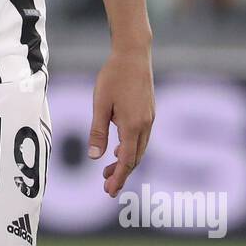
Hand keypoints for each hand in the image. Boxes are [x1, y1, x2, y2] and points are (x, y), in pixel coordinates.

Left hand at [88, 48, 154, 197]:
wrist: (134, 54)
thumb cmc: (114, 76)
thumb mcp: (100, 104)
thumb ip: (98, 131)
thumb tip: (95, 157)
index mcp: (133, 125)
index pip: (127, 160)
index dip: (118, 177)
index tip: (109, 191)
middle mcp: (145, 125)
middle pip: (135, 158)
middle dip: (122, 174)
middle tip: (106, 186)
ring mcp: (150, 118)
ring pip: (140, 149)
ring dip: (126, 162)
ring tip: (110, 171)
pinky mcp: (149, 112)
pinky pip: (142, 138)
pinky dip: (131, 149)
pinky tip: (119, 150)